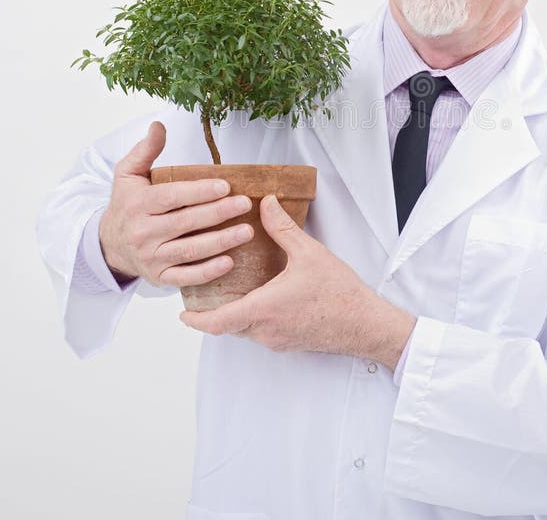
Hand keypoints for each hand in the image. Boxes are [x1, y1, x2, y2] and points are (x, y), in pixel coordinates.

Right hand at [98, 121, 254, 286]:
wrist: (109, 245)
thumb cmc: (127, 204)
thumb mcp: (127, 174)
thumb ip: (145, 150)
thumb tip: (158, 125)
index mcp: (138, 204)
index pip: (172, 197)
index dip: (199, 192)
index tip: (225, 186)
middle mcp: (144, 232)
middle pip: (185, 223)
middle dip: (217, 213)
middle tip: (245, 204)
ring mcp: (152, 257)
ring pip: (190, 251)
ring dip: (220, 242)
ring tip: (246, 232)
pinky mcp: (160, 277)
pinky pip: (186, 277)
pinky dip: (207, 272)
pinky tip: (229, 262)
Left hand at [180, 195, 415, 369]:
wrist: (365, 324)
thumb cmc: (339, 292)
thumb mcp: (309, 253)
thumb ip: (282, 228)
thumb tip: (266, 203)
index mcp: (263, 309)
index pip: (217, 322)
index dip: (195, 319)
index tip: (182, 312)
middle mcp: (265, 330)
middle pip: (227, 326)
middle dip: (213, 311)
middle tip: (205, 291)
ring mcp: (277, 340)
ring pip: (245, 330)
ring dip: (235, 313)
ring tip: (233, 290)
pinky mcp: (289, 343)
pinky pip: (261, 332)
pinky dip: (253, 318)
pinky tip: (263, 298)